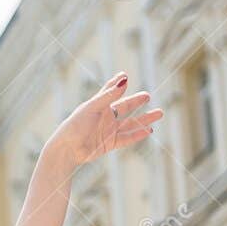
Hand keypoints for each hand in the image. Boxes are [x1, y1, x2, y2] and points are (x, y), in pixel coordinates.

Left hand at [46, 72, 161, 170]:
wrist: (67, 150)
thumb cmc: (75, 126)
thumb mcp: (92, 108)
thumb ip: (109, 95)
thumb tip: (125, 80)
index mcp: (97, 106)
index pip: (109, 91)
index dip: (117, 84)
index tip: (125, 75)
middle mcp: (104, 118)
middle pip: (124, 107)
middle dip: (136, 102)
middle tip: (148, 95)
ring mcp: (107, 131)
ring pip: (130, 124)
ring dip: (144, 119)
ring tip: (159, 113)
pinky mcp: (109, 144)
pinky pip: (127, 138)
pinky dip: (138, 134)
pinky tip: (149, 130)